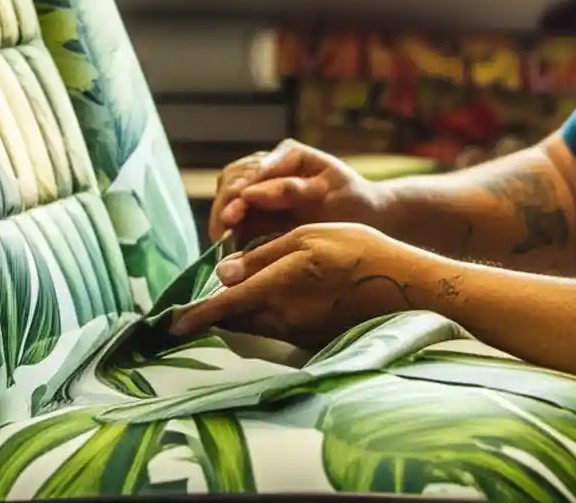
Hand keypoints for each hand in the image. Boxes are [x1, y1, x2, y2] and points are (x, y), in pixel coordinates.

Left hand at [171, 223, 424, 348]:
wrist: (404, 283)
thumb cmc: (355, 249)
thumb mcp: (305, 238)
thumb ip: (262, 257)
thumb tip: (223, 275)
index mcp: (276, 287)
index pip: (224, 307)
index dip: (195, 316)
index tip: (171, 326)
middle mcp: (283, 316)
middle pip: (236, 320)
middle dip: (216, 314)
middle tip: (199, 304)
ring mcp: (300, 331)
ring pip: (256, 325)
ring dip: (240, 316)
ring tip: (232, 299)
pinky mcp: (314, 337)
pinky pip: (278, 329)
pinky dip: (265, 318)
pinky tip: (271, 302)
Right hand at [208, 139, 387, 244]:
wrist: (368, 216)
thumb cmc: (353, 202)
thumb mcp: (329, 193)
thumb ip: (290, 190)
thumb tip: (249, 194)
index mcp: (290, 155)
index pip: (253, 171)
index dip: (238, 194)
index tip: (231, 218)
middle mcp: (271, 162)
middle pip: (232, 179)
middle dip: (224, 206)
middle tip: (220, 235)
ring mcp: (262, 180)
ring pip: (227, 190)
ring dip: (221, 214)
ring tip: (220, 240)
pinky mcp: (258, 202)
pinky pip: (234, 209)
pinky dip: (227, 224)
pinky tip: (226, 242)